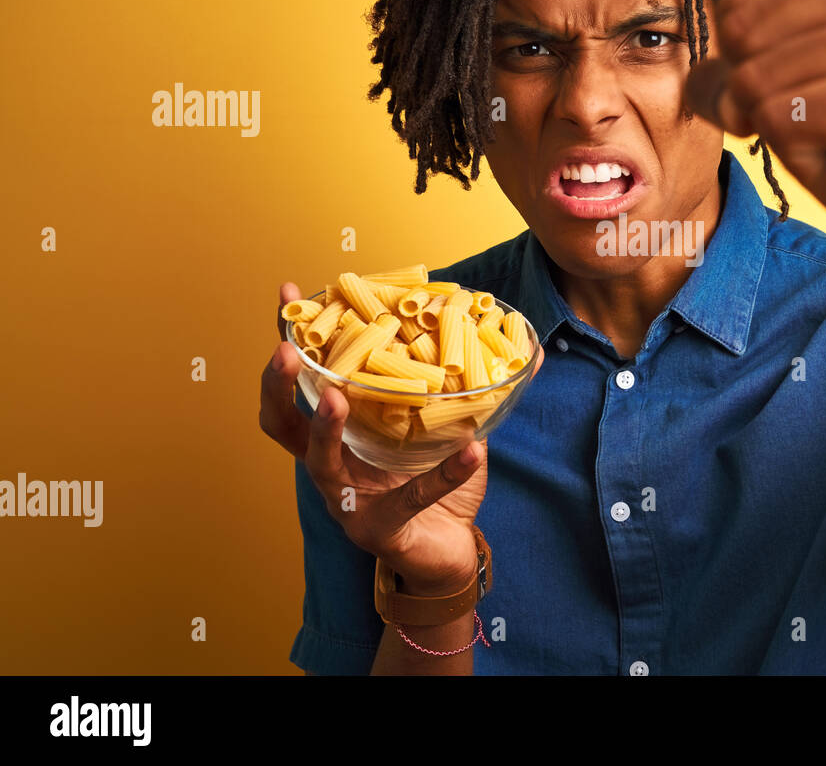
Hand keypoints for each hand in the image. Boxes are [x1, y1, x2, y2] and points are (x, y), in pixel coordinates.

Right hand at [260, 281, 544, 593]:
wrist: (450, 549)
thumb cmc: (437, 482)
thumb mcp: (448, 427)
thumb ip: (473, 388)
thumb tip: (529, 348)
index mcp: (341, 432)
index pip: (304, 381)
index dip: (290, 339)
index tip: (288, 293)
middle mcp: (331, 463)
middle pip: (282, 423)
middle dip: (280, 383)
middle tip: (286, 349)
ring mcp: (347, 500)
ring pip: (320, 462)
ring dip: (325, 426)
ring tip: (337, 397)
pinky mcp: (379, 528)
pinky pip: (411, 496)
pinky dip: (444, 473)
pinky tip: (471, 451)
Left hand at [685, 0, 825, 297]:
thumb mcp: (818, 84)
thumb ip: (754, 56)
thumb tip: (691, 71)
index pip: (740, 3)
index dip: (750, 73)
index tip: (820, 99)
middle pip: (741, 39)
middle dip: (769, 106)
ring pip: (756, 85)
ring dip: (795, 139)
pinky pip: (779, 122)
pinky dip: (808, 162)